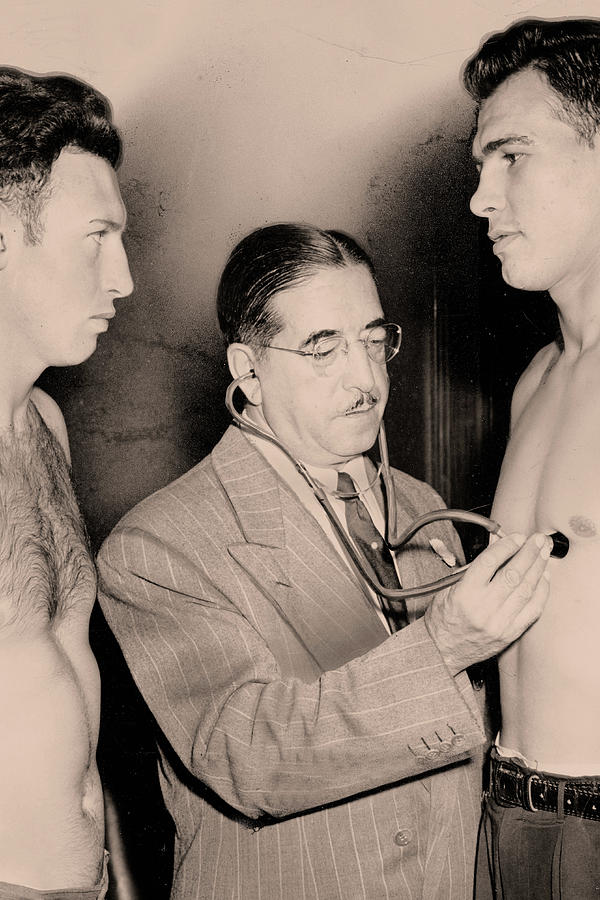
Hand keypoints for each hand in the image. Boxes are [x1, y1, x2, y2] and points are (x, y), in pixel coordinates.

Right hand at [425, 532, 550, 674]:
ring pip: (525, 590)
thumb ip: (474, 568)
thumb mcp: (449, 588)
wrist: (442, 651)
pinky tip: (544, 578)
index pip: (489, 563)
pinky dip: (541, 592)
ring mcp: (498, 623)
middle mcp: (482, 608)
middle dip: (529, 553)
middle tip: (539, 540)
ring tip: (545, 553)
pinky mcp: (510, 634)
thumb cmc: (443, 617)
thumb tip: (497, 546)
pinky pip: (532, 610)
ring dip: (538, 569)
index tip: (517, 537)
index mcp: (464, 593)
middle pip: (512, 574)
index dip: (506, 546)